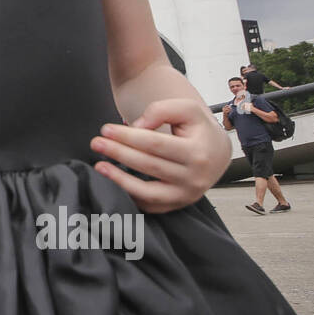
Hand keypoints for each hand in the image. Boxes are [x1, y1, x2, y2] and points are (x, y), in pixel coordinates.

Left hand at [90, 99, 231, 213]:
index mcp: (198, 152)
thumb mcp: (187, 109)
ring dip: (120, 179)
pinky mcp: (177, 204)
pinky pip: (150, 205)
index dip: (128, 137)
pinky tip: (114, 182)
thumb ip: (162, 110)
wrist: (217, 154)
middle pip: (148, 165)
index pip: (155, 144)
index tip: (106, 129)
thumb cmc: (198, 129)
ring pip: (148, 191)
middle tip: (96, 143)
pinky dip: (130, 195)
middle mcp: (194, 178)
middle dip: (118, 153)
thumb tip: (138, 125)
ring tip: (99, 166)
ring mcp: (186, 195)